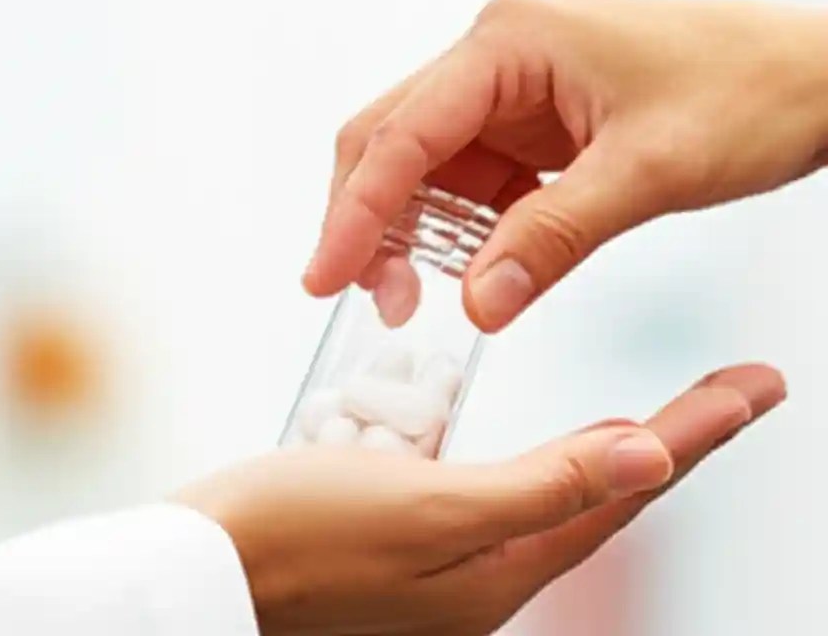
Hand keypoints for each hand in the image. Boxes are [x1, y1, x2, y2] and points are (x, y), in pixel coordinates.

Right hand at [177, 364, 783, 635]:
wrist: (199, 574)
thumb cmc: (295, 538)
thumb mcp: (423, 510)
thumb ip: (538, 488)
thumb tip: (649, 461)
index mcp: (498, 570)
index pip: (621, 489)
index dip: (695, 432)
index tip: (758, 382)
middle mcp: (481, 573)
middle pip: (595, 497)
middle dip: (662, 443)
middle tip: (720, 398)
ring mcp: (440, 563)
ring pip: (540, 495)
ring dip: (591, 452)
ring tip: (645, 421)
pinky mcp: (399, 541)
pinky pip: (481, 493)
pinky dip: (516, 459)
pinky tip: (521, 440)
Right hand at [303, 0, 827, 331]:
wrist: (819, 77)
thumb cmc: (752, 90)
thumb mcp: (650, 172)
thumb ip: (553, 238)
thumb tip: (477, 304)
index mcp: (508, 42)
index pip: (402, 134)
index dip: (356, 212)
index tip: (325, 275)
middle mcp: (495, 58)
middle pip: (390, 143)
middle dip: (369, 223)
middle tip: (370, 299)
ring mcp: (509, 92)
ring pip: (422, 169)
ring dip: (411, 235)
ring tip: (414, 299)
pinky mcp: (531, 126)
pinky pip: (470, 184)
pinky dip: (460, 233)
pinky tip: (472, 270)